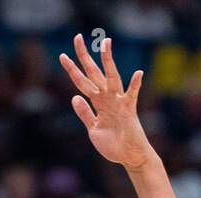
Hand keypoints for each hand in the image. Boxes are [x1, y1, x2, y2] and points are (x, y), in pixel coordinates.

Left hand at [59, 35, 150, 169]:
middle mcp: (107, 98)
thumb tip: (74, 97)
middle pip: (94, 73)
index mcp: (97, 103)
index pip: (82, 82)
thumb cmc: (112, 145)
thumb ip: (85, 114)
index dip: (72, 70)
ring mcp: (118, 102)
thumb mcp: (93, 130)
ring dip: (109, 61)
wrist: (128, 157)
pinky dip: (135, 85)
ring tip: (106, 44)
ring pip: (112, 77)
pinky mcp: (129, 110)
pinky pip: (132, 95)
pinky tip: (137, 73)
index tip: (62, 56)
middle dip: (84, 57)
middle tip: (77, 38)